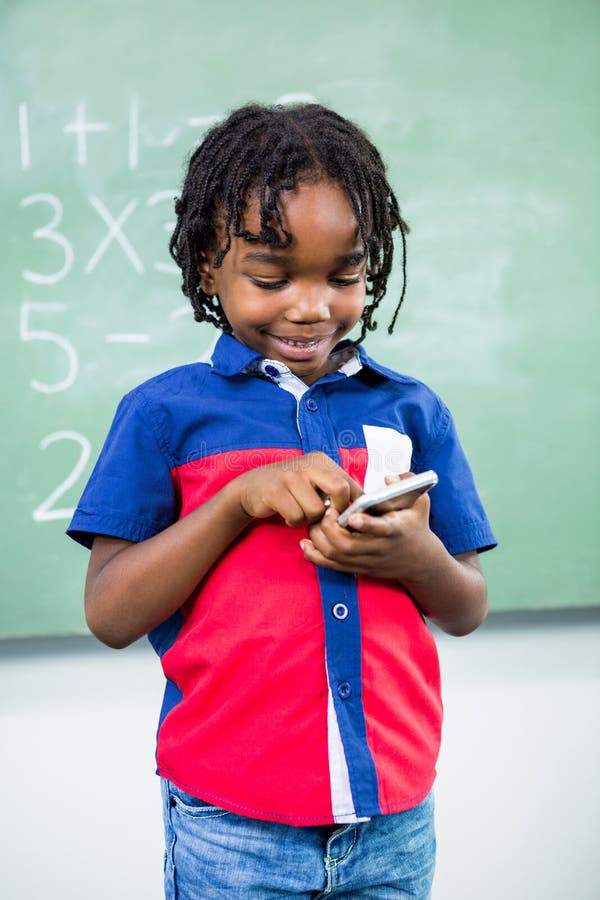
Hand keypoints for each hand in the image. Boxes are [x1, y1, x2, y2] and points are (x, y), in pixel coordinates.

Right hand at [235, 451, 362, 526]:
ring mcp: (291, 475)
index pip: (350, 483)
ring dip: (308, 518)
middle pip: (340, 490)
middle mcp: (308, 463)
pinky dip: (293, 521)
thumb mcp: (315, 483)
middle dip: (335, 510)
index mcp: (322, 460)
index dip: (354, 505)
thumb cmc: (290, 489)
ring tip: (298, 511)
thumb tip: (365, 508)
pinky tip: (286, 513)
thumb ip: (336, 491)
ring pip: (316, 510)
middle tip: (324, 517)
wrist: (251, 488)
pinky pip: (297, 517)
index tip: (352, 519)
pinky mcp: (275, 490)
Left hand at [301, 474, 441, 582]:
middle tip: (325, 511)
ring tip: (313, 522)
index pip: (380, 530)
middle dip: (330, 529)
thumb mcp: (420, 502)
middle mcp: (379, 548)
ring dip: (320, 540)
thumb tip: (388, 479)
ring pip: (337, 556)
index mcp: (395, 530)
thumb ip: (407, 484)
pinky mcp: (358, 569)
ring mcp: (367, 561)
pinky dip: (316, 556)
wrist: (420, 561)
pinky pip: (332, 566)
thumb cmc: (415, 525)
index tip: (351, 516)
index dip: (366, 524)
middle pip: (349, 546)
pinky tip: (306, 543)